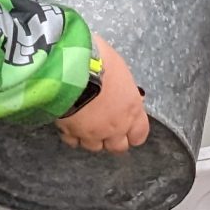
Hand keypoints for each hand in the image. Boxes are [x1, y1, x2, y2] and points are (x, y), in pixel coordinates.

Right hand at [57, 35, 150, 153]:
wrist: (71, 68)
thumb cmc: (99, 61)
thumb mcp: (120, 71)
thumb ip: (124, 89)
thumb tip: (124, 94)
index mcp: (131, 111)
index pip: (139, 135)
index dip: (133, 132)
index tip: (128, 126)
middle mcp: (114, 127)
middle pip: (117, 147)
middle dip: (113, 138)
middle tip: (106, 125)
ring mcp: (92, 133)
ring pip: (95, 147)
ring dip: (92, 137)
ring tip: (86, 122)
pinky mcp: (70, 132)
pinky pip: (73, 141)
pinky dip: (72, 134)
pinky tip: (71, 122)